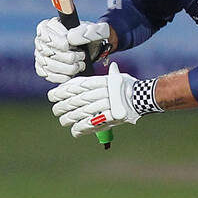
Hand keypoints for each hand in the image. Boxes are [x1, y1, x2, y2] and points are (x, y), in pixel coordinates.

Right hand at [33, 17, 111, 83]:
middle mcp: (40, 40)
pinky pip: (48, 75)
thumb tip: (70, 38)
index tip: (70, 46)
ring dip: (69, 67)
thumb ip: (85, 31)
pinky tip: (73, 72)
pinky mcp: (43, 69)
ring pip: (49, 65)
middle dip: (69, 57)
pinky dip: (63, 76)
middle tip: (82, 55)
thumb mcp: (94, 31)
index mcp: (49, 26)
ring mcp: (40, 55)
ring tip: (80, 64)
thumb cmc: (90, 37)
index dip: (59, 43)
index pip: (46, 35)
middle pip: (49, 52)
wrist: (90, 49)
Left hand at [48, 62, 162, 136]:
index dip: (63, 90)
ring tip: (63, 121)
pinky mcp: (110, 117)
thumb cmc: (132, 88)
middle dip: (63, 105)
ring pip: (81, 112)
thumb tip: (113, 67)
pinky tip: (74, 131)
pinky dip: (82, 128)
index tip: (53, 95)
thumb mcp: (121, 77)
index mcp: (101, 81)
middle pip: (77, 100)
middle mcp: (101, 92)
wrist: (145, 98)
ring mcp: (106, 105)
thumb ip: (112, 74)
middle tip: (55, 109)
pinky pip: (92, 123)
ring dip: (69, 118)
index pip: (77, 86)